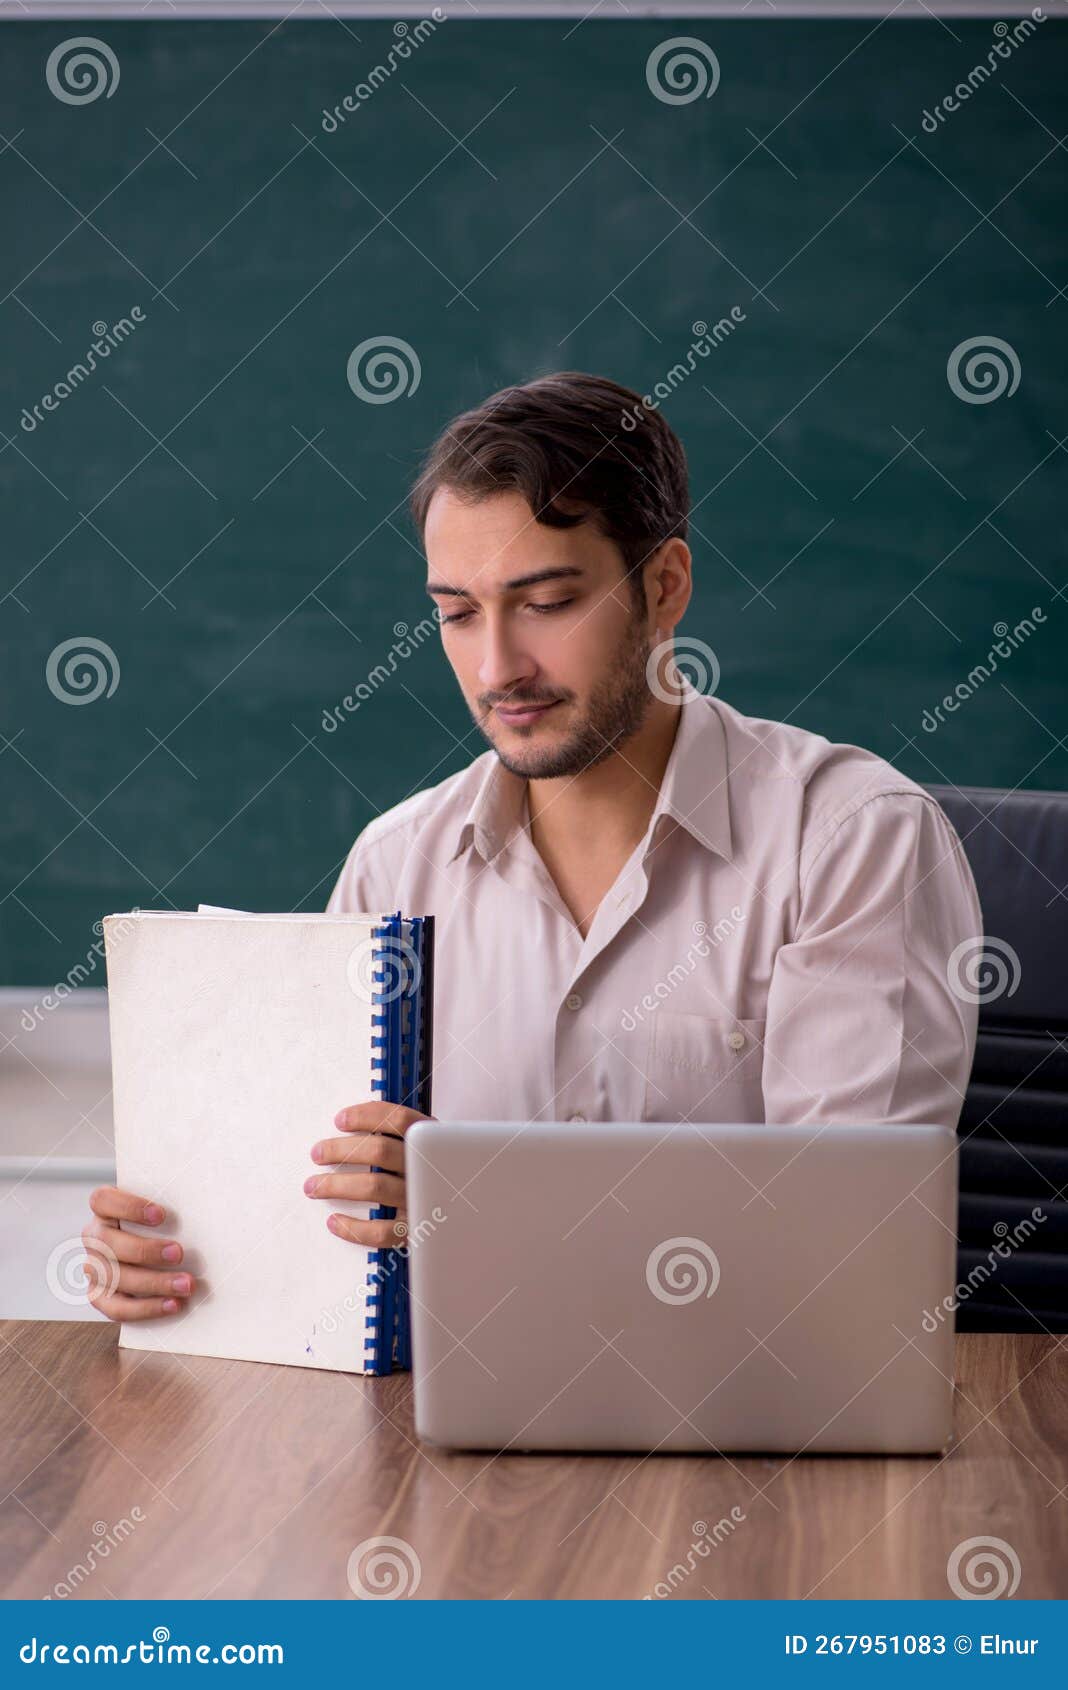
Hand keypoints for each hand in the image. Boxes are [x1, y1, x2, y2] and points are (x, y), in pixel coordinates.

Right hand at [82, 1187, 195, 1321]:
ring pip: (114, 1277)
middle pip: (108, 1243)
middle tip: (179, 1253)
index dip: (128, 1207)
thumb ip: (174, 1205)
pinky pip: (117, 1308)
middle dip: (145, 1250)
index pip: (102, 1200)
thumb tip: (206, 1206)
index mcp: (104, 1209)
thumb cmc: (166, 1225)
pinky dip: (147, 1308)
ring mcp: (94, 1268)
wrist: (156, 1255)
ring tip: (186, 1284)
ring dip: (153, 1283)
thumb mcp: (166, 1209)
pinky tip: (173, 1304)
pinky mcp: (101, 1297)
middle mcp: (94, 1238)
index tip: (161, 1214)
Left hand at [305, 1101, 430, 1247]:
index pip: (398, 1119)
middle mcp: (427, 1168)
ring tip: (314, 1186)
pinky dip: (354, 1228)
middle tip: (317, 1154)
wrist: (475, 1217)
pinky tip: (334, 1221)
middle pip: (379, 1151)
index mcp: (432, 1142)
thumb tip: (353, 1125)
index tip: (340, 1120)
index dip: (366, 1116)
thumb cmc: (440, 1176)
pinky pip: (381, 1232)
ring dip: (337, 1185)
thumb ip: (403, 1137)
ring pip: (375, 1187)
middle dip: (340, 1151)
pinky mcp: (417, 1231)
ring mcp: (422, 1199)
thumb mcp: (433, 1148)